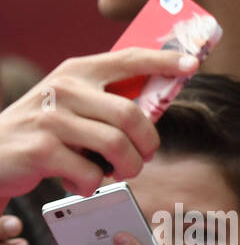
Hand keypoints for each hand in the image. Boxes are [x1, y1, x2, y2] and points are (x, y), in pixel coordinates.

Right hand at [0, 47, 198, 199]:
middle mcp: (64, 88)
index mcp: (76, 72)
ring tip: (116, 173)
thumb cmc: (44, 132)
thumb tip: (156, 105)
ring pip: (117, 147)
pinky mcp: (42, 149)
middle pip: (132, 116)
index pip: (127, 58)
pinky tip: (77, 181)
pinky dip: (92, 185)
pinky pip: (92, 175)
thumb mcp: (71, 104)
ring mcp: (51, 118)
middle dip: (148, 145)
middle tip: (144, 157)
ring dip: (127, 169)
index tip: (192, 64)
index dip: (163, 61)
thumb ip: (106, 101)